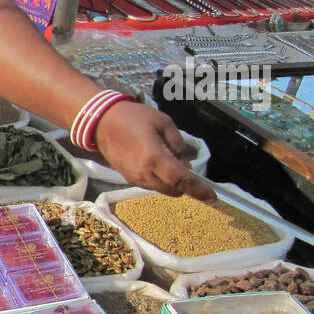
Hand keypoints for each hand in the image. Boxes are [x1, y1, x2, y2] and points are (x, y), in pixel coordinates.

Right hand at [94, 102, 215, 200]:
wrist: (102, 122)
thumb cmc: (133, 118)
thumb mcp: (163, 121)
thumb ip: (177, 142)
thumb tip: (183, 159)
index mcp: (154, 158)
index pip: (181, 180)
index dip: (198, 189)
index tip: (212, 196)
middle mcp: (144, 174)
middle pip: (173, 190)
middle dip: (184, 184)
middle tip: (185, 165)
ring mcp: (135, 178)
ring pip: (162, 189)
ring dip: (171, 182)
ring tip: (168, 161)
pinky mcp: (129, 178)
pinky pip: (151, 184)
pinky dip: (159, 179)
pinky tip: (156, 163)